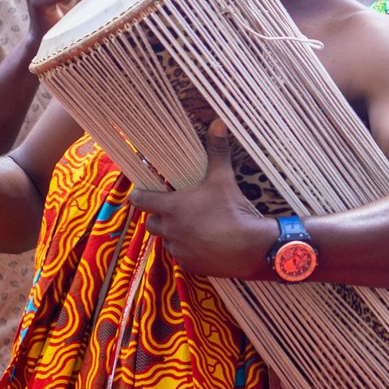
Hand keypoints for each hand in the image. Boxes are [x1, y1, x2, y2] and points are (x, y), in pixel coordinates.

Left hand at [126, 120, 271, 278]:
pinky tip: (204, 243)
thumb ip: (217, 151)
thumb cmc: (231, 210)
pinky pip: (181, 256)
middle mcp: (169, 230)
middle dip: (158, 216)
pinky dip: (188, 250)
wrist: (249, 247)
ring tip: (192, 226)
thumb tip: (218, 122)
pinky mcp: (190, 265)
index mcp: (171, 207)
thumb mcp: (223, 178)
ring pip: (167, 241)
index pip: (140, 200)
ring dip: (174, 234)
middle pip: (151, 223)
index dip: (138, 195)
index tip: (140, 192)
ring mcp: (178, 250)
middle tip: (173, 209)